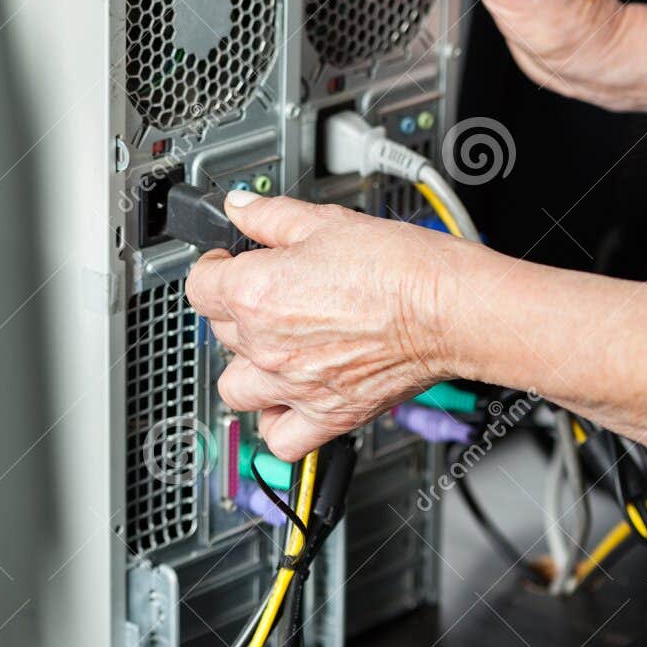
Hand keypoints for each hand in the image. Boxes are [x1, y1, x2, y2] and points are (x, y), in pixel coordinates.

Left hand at [185, 191, 464, 459]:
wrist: (447, 309)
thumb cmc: (399, 266)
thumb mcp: (327, 223)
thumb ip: (272, 217)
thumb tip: (241, 208)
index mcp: (256, 293)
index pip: (199, 286)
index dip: (212, 270)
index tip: (227, 265)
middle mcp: (265, 345)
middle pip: (219, 332)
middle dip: (236, 312)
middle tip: (268, 297)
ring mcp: (293, 385)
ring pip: (235, 389)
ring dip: (245, 370)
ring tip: (271, 351)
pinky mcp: (327, 415)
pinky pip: (280, 438)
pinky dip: (278, 424)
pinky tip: (289, 401)